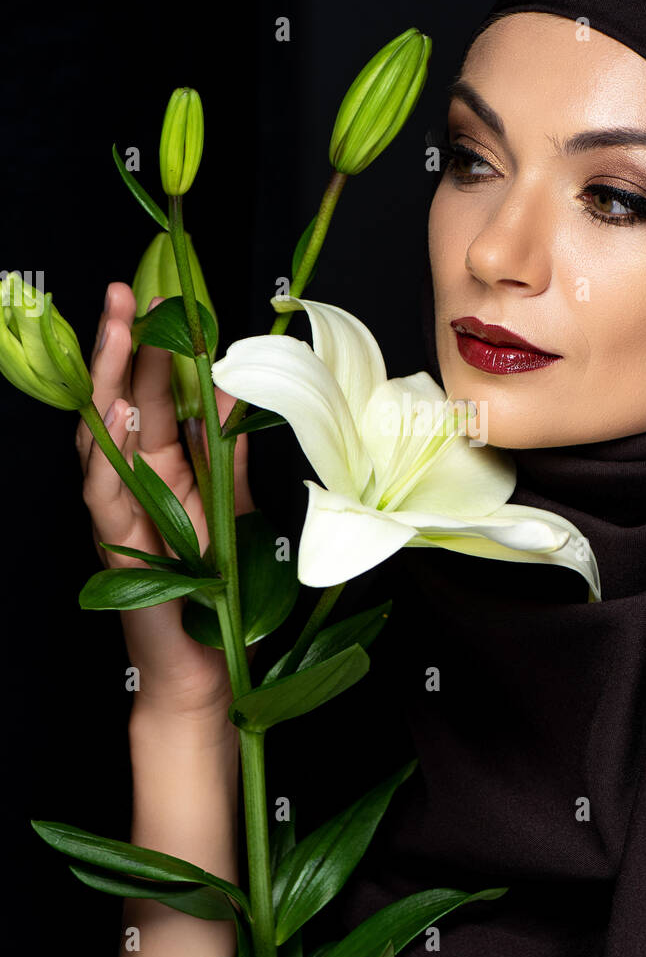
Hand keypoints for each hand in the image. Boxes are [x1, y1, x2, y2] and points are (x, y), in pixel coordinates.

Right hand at [75, 281, 254, 723]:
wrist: (211, 664)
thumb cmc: (220, 588)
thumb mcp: (235, 503)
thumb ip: (228, 450)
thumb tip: (234, 389)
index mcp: (165, 466)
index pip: (153, 392)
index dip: (155, 345)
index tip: (164, 295)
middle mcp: (136, 482)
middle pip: (121, 400)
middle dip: (121, 344)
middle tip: (124, 292)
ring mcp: (120, 511)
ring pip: (100, 437)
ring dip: (108, 382)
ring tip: (117, 332)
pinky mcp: (116, 545)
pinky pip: (105, 493)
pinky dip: (108, 455)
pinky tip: (115, 418)